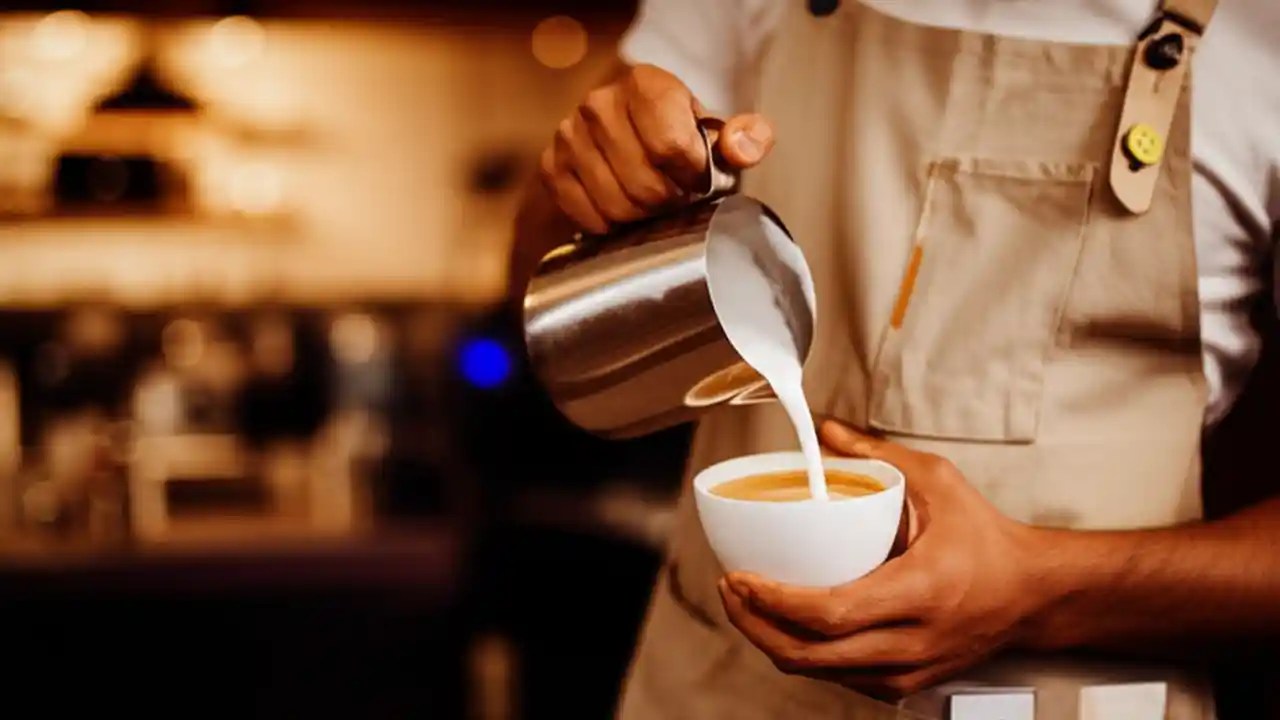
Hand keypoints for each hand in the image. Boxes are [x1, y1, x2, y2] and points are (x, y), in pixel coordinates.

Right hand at [539, 64, 773, 233]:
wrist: (629, 132)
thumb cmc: (678, 137)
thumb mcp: (716, 134)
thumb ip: (745, 139)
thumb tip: (746, 146)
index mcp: (646, 85)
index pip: (670, 146)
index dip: (691, 177)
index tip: (697, 181)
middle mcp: (600, 104)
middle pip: (644, 183)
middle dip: (668, 203)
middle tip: (676, 199)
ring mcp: (570, 135)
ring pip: (616, 205)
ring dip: (641, 218)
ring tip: (652, 205)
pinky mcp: (552, 166)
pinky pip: (586, 216)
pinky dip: (610, 224)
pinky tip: (624, 211)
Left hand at [718, 420, 1052, 700]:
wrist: (1033, 595)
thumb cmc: (988, 540)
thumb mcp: (938, 483)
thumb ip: (877, 455)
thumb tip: (825, 431)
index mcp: (918, 593)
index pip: (829, 612)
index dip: (773, 600)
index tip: (739, 576)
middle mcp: (911, 643)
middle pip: (809, 654)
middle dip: (755, 624)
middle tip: (731, 589)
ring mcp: (907, 671)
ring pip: (818, 672)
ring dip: (773, 641)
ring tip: (748, 603)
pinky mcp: (904, 683)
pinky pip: (838, 677)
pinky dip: (804, 653)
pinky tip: (787, 623)